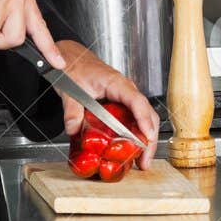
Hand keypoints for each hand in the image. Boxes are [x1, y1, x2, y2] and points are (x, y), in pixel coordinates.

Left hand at [54, 40, 160, 169]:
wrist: (71, 58)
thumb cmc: (74, 67)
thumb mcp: (69, 89)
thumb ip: (71, 109)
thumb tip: (74, 129)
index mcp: (116, 83)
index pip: (137, 101)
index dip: (144, 120)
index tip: (147, 137)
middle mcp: (126, 90)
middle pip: (147, 114)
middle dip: (150, 139)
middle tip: (144, 161)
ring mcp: (125, 98)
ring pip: (144, 119)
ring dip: (146, 140)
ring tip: (141, 162)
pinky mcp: (120, 105)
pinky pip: (134, 120)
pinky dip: (136, 136)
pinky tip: (132, 150)